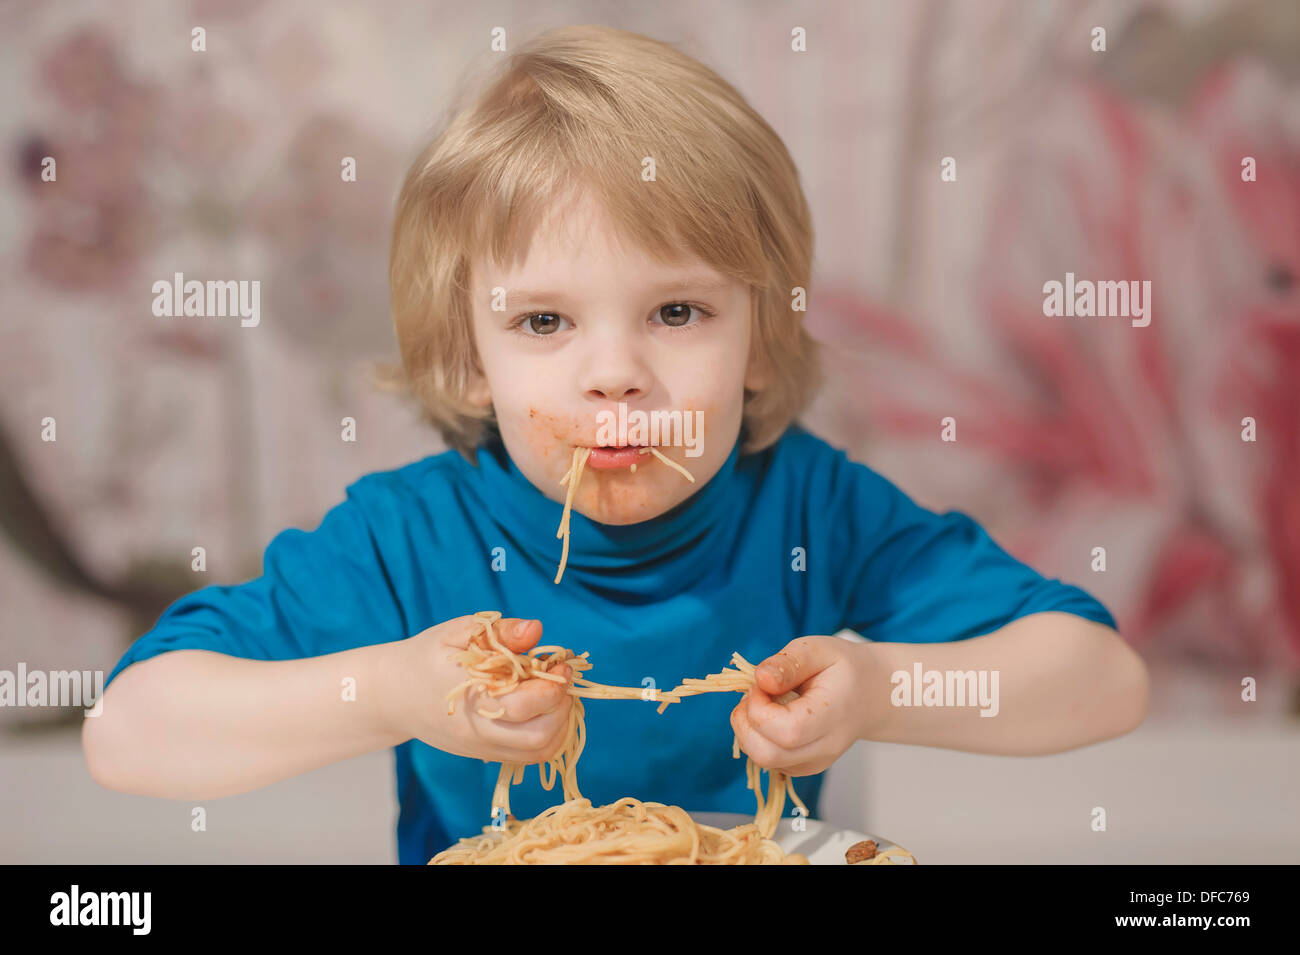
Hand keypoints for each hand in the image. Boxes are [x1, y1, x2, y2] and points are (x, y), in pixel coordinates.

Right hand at [383, 614, 572, 763]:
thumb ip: (498, 631)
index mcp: (470, 699)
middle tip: (561, 681)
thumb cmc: (427, 657)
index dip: (553, 686)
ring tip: (555, 695)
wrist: (393, 695)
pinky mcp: (485, 755)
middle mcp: (477, 732)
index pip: (524, 706)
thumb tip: (536, 629)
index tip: (560, 665)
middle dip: (562, 707)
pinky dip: (549, 736)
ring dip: (560, 724)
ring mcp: (481, 748)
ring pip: (538, 752)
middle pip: (538, 737)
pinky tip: (545, 710)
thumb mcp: (458, 633)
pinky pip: (528, 756)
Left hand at [731, 636, 886, 775]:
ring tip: (765, 702)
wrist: (869, 694)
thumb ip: (788, 663)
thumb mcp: (818, 650)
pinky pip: (767, 760)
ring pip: (762, 760)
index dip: (759, 708)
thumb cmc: (843, 669)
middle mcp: (824, 748)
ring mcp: (814, 763)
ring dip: (749, 729)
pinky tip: (772, 716)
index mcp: (833, 717)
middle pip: (767, 755)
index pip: (786, 732)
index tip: (762, 683)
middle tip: (757, 694)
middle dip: (745, 722)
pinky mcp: (802, 767)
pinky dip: (757, 738)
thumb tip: (761, 679)